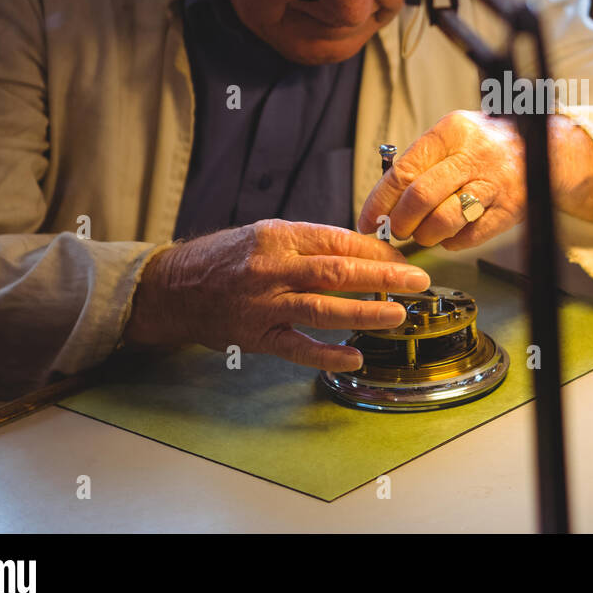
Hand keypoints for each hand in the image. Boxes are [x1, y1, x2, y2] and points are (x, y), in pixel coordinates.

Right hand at [125, 219, 430, 370]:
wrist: (174, 288)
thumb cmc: (227, 259)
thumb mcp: (268, 236)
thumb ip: (312, 244)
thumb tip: (366, 252)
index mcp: (278, 236)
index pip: (339, 241)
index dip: (377, 252)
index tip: (404, 260)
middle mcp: (271, 267)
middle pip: (338, 271)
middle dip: (384, 278)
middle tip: (417, 282)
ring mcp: (263, 303)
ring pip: (323, 307)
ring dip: (365, 312)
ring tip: (397, 315)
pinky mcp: (256, 335)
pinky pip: (298, 347)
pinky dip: (328, 354)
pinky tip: (355, 356)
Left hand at [356, 110, 592, 249]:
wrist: (543, 149)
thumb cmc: (485, 145)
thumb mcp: (453, 136)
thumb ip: (420, 162)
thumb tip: (383, 199)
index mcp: (452, 132)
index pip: (404, 170)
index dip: (381, 200)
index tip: (369, 219)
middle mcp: (474, 155)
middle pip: (422, 196)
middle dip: (401, 222)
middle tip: (396, 230)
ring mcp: (494, 183)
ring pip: (446, 219)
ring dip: (426, 235)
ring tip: (424, 234)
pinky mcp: (510, 209)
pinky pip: (471, 235)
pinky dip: (453, 242)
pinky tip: (450, 236)